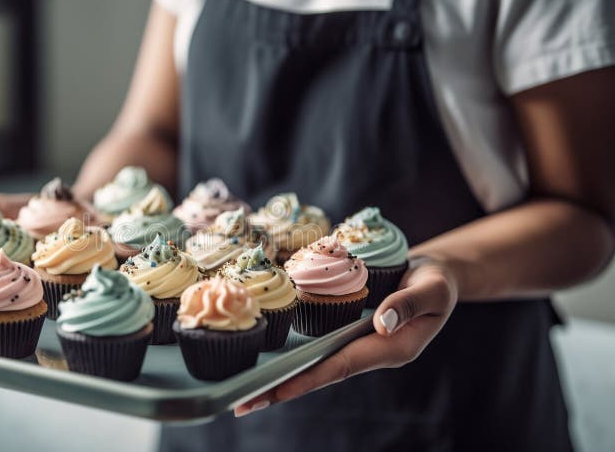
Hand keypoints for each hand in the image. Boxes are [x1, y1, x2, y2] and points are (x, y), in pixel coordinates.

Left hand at [234, 257, 458, 416]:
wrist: (435, 277)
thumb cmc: (437, 284)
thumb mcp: (433, 290)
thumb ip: (409, 305)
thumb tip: (382, 323)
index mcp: (390, 350)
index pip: (342, 367)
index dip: (310, 378)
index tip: (280, 390)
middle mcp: (368, 351)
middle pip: (320, 372)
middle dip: (283, 388)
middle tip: (244, 403)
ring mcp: (356, 342)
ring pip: (315, 361)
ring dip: (283, 375)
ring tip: (246, 390)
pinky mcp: (348, 329)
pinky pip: (318, 342)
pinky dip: (294, 352)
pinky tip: (268, 357)